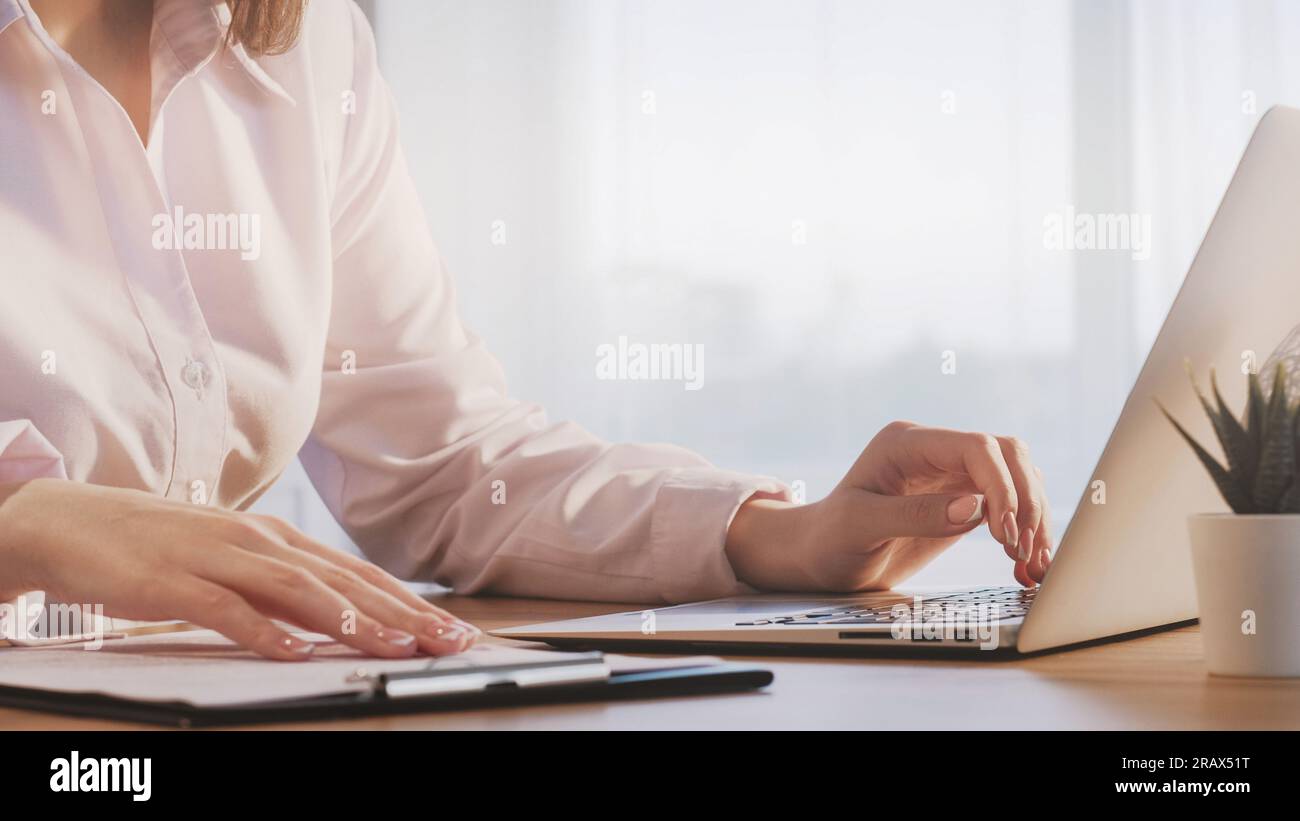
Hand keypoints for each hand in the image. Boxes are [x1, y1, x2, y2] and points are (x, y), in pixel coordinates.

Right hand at [0, 479, 479, 659]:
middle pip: (343, 580)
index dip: (409, 603)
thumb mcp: (236, 564)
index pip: (359, 573)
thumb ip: (284, 588)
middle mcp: (259, 543)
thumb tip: (341, 618)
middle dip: (401, 614)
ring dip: (347, 619)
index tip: (452, 630)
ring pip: (295, 589)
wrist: (76, 522)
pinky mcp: (172, 580)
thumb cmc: (164, 548)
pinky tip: (292, 650)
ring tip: (390, 645)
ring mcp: (216, 558)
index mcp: (279, 541)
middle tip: (446, 641)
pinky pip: (223, 607)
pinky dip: (260, 629)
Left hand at [725, 421, 1052, 591]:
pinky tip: (1025, 563)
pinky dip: (1025, 530)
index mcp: (907, 443)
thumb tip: (974, 508)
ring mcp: (951, 473)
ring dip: (1033, 517)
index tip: (1005, 532)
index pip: (976, 447)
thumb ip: (913, 515)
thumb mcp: (859, 526)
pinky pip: (1009, 504)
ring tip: (1032, 562)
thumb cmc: (828, 539)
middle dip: (1025, 500)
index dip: (1002, 485)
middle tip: (1023, 550)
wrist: (819, 558)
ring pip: (1017, 477)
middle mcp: (934, 451)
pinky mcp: (962, 500)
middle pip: (1008, 455)